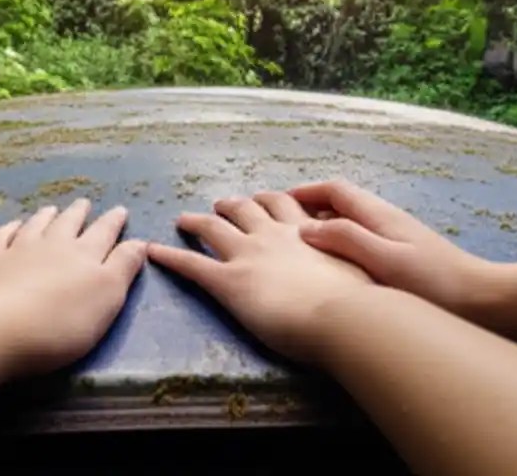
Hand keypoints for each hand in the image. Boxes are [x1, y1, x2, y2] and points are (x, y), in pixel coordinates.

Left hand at [0, 199, 145, 375]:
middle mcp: (53, 246)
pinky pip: (1, 238)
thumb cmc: (62, 321)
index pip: (104, 233)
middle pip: (69, 224)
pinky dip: (9, 229)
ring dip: (46, 216)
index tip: (120, 210)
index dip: (113, 222)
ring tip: (52, 208)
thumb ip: (123, 267)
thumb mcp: (107, 297)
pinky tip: (12, 226)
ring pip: (36, 226)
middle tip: (84, 203)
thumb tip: (139, 241)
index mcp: (85, 255)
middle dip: (79, 214)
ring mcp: (18, 251)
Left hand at [148, 191, 374, 363]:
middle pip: (247, 208)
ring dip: (198, 221)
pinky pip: (191, 264)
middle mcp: (274, 234)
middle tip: (223, 205)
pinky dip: (169, 256)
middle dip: (232, 204)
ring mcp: (248, 255)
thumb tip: (360, 271)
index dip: (271, 201)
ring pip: (215, 228)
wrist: (343, 315)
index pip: (285, 206)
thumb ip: (351, 265)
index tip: (264, 200)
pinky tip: (153, 251)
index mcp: (307, 231)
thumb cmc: (361, 300)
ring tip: (184, 220)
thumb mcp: (363, 271)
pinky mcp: (228, 282)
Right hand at [290, 180, 497, 318]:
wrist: (484, 301)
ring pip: (351, 224)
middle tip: (281, 225)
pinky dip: (341, 248)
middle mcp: (386, 221)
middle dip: (309, 209)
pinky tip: (335, 271)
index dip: (304, 192)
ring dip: (325, 229)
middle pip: (341, 204)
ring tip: (300, 249)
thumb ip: (346, 239)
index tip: (279, 203)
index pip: (335, 190)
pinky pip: (362, 243)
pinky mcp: (403, 258)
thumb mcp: (385, 259)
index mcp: (379, 215)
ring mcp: (396, 239)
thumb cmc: (435, 283)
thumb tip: (305, 227)